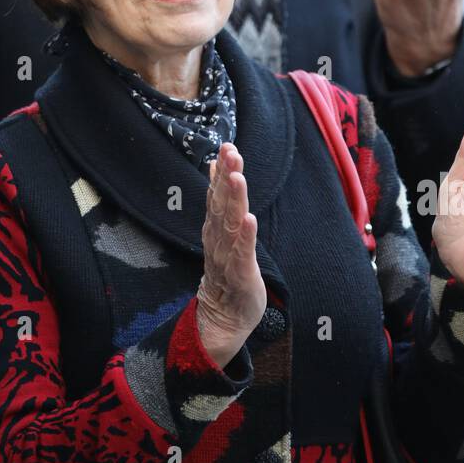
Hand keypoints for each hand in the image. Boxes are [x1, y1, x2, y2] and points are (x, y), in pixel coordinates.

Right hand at [196, 143, 266, 367]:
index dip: (222, 171)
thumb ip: (219, 200)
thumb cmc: (226, 269)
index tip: (227, 146)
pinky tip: (248, 220)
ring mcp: (227, 256)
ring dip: (234, 200)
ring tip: (238, 177)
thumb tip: (215, 167)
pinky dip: (245, 237)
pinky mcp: (240, 275)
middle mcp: (218, 238)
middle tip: (231, 152)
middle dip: (227, 177)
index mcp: (215, 226)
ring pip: (230, 225)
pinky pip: (242, 253)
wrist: (222, 315)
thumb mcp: (222, 231)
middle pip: (222, 204)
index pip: (218, 194)